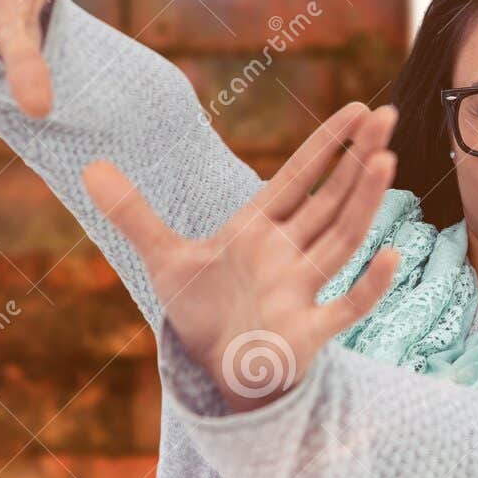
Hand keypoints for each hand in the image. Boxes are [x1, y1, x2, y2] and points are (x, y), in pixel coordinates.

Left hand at [83, 103, 401, 411]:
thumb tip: (88, 166)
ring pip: (342, 239)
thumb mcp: (163, 258)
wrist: (214, 368)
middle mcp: (289, 253)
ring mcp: (303, 290)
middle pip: (331, 199)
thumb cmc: (201, 311)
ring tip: (387, 161)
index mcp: (260, 229)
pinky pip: (347, 306)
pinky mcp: (309, 332)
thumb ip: (132, 213)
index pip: (299, 177)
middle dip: (358, 158)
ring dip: (364, 203)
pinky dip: (369, 285)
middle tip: (387, 116)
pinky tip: (390, 257)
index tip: (358, 108)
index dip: (327, 144)